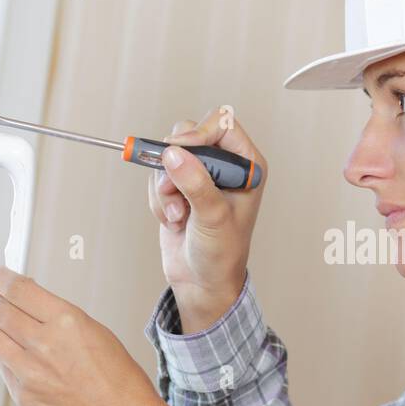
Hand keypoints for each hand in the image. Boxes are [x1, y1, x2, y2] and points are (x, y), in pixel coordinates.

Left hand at [0, 266, 196, 405]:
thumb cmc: (120, 381)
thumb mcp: (97, 333)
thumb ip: (60, 319)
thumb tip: (30, 306)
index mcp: (68, 322)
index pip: (17, 289)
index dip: (0, 278)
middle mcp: (45, 344)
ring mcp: (30, 373)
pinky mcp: (23, 397)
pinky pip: (2, 368)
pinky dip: (5, 358)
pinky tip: (18, 358)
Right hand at [148, 106, 266, 326]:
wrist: (202, 281)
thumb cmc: (222, 254)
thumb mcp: (214, 218)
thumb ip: (196, 184)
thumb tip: (174, 155)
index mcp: (247, 165)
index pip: (222, 124)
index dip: (198, 133)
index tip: (179, 153)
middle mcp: (225, 165)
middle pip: (189, 134)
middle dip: (175, 165)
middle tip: (173, 190)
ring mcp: (200, 174)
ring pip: (167, 156)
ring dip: (165, 187)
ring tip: (179, 215)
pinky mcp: (179, 186)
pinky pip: (157, 176)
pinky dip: (158, 199)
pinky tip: (174, 220)